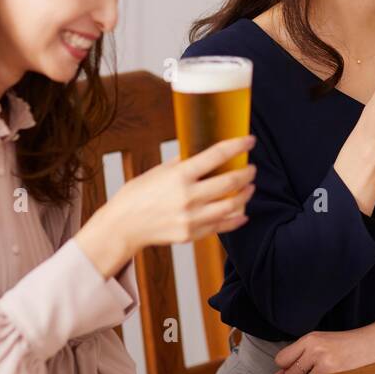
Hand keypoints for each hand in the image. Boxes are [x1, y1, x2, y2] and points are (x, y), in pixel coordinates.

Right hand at [79, 135, 255, 275]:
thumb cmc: (137, 194)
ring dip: (245, 194)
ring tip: (249, 188)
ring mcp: (192, 217)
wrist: (123, 226)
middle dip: (247, 173)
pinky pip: (222, 226)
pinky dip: (236, 218)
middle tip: (251, 168)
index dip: (237, 145)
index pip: (217, 155)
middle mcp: (188, 196)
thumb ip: (183, 163)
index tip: (249, 140)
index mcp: (180, 175)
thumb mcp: (159, 171)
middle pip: (230, 181)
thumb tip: (204, 152)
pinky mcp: (192, 233)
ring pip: (232, 205)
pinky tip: (242, 212)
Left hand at [272, 325, 374, 373]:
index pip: (282, 359)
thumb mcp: (322, 344)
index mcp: (310, 338)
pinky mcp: (332, 372)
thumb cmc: (347, 345)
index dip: (286, 368)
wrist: (372, 343)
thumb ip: (299, 357)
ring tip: (327, 372)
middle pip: (290, 373)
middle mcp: (314, 348)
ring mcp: (323, 361)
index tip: (296, 370)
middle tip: (317, 371)